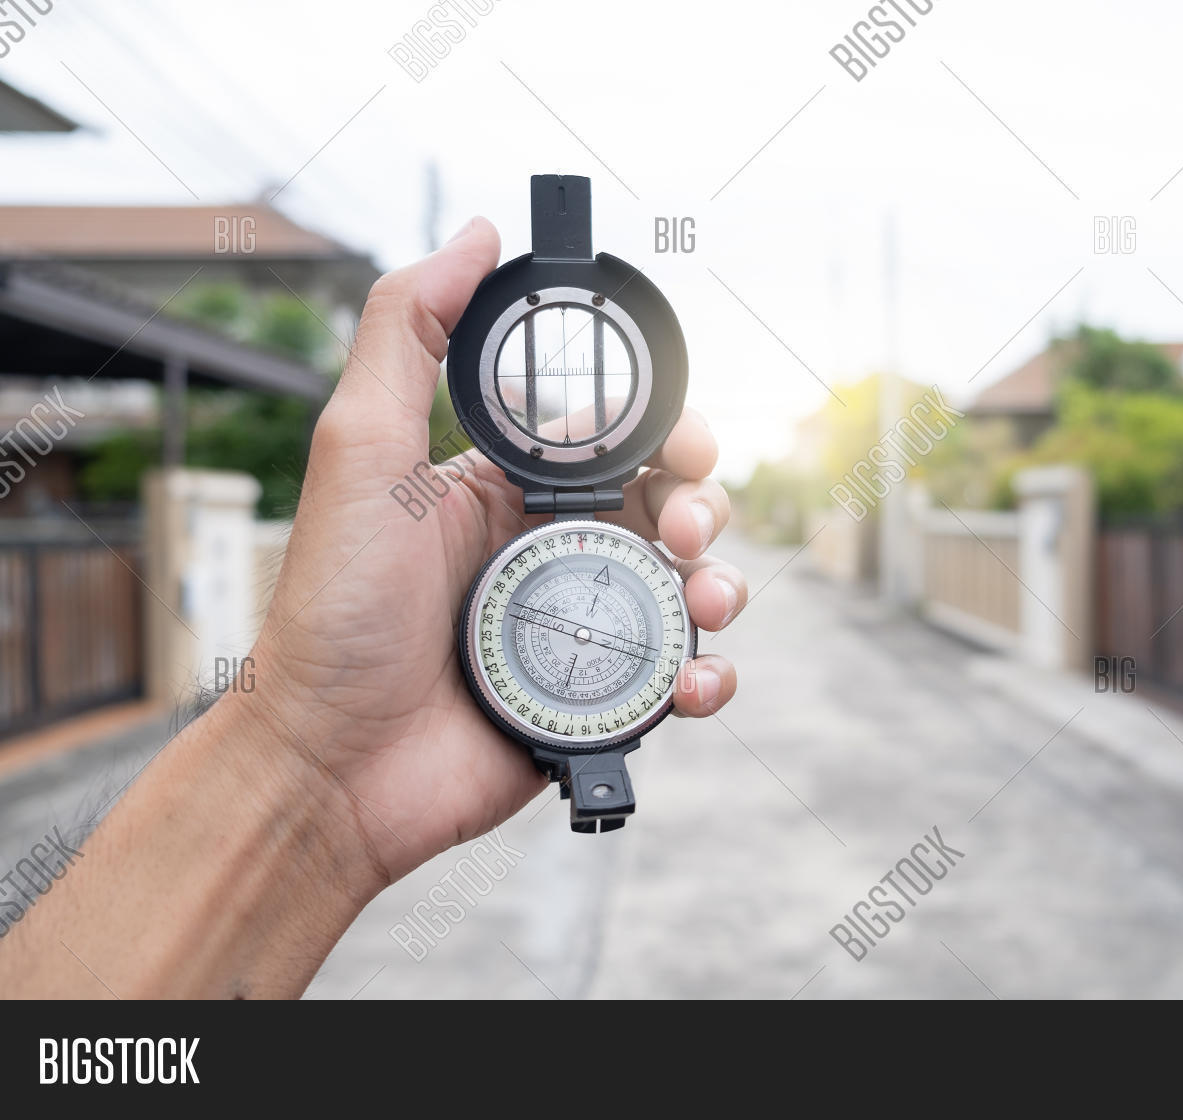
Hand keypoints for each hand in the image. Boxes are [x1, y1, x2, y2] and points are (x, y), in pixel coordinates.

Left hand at [243, 217, 742, 885]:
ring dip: (724, 584)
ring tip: (708, 602)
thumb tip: (475, 235)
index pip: (617, 434)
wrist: (329, 768)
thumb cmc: (334, 614)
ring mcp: (578, 625)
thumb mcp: (360, 451)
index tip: (683, 443)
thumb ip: (410, 332)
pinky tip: (696, 681)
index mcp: (507, 486)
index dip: (668, 427)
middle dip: (706, 505)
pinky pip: (677, 675)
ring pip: (689, 587)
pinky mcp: (596, 700)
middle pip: (672, 505)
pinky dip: (708, 676)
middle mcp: (551, 548)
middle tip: (687, 533)